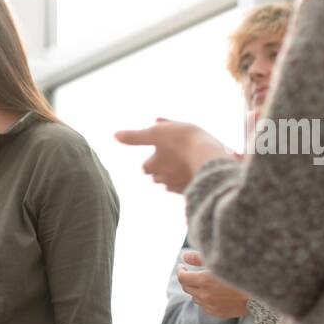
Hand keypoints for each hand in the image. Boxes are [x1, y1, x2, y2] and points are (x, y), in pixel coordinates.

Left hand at [114, 119, 232, 193]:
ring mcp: (179, 186)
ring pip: (173, 183)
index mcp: (152, 166)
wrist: (209, 155)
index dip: (153, 158)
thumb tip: (114, 135)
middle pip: (159, 177)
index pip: (147, 166)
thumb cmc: (181, 140)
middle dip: (164, 169)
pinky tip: (198, 170)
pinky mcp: (194, 190)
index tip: (162, 150)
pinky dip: (190, 180)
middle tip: (177, 156)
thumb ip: (134, 136)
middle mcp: (163, 179)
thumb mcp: (155, 132)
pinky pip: (188, 188)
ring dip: (177, 175)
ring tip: (188, 162)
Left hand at [177, 251, 248, 318]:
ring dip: (196, 290)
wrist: (264, 290)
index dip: (180, 270)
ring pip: (195, 298)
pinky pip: (205, 306)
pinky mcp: (219, 313)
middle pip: (187, 288)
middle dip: (187, 279)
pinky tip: (213, 293)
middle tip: (191, 272)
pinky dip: (205, 299)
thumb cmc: (245, 270)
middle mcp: (206, 295)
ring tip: (204, 282)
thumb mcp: (221, 260)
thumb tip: (184, 257)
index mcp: (204, 281)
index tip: (182, 266)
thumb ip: (199, 258)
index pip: (182, 277)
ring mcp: (212, 306)